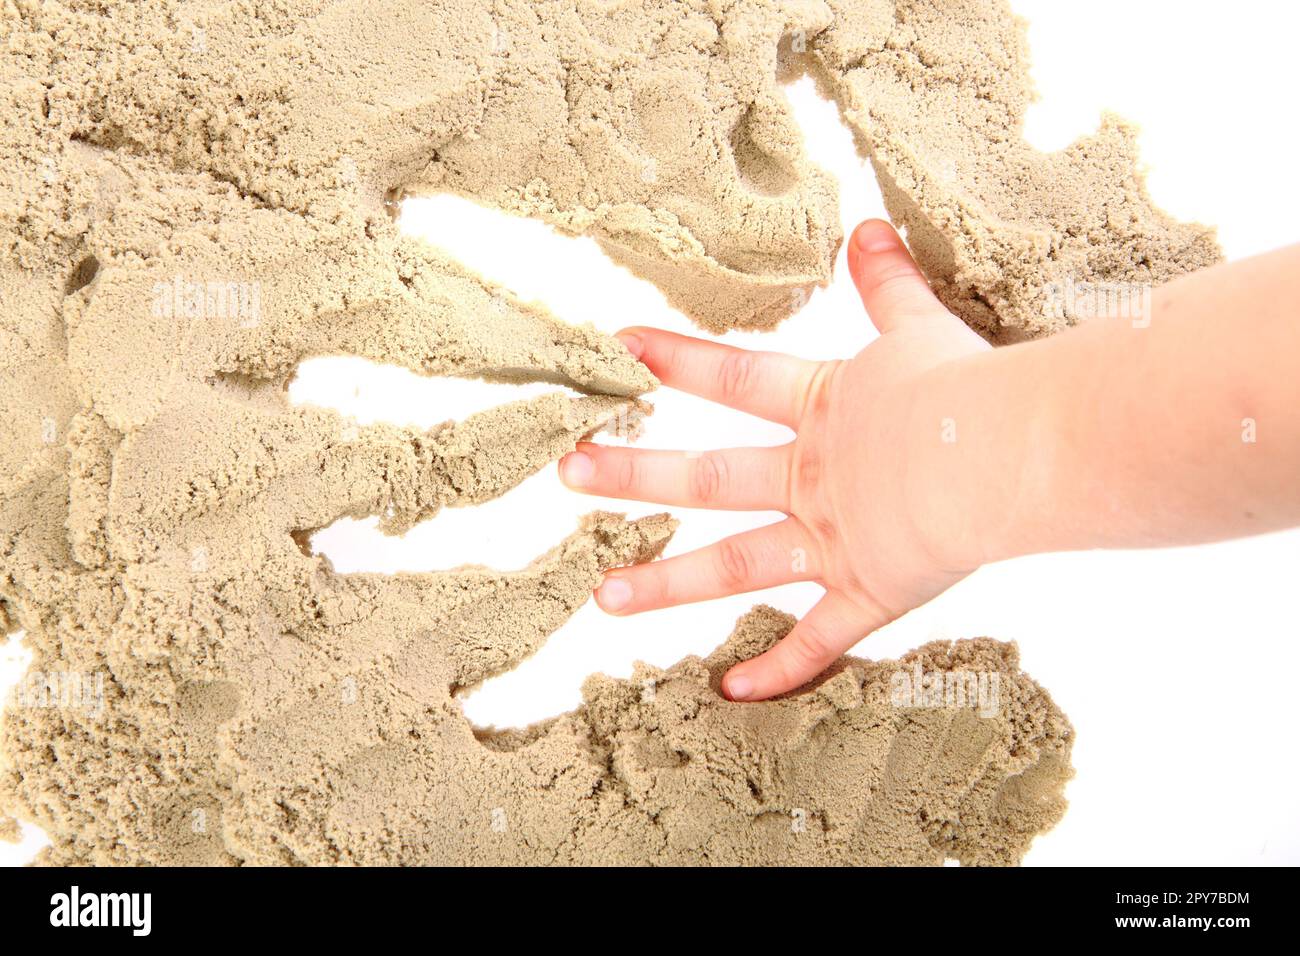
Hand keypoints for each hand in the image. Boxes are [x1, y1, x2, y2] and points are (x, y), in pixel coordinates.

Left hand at [559, 220, 993, 699]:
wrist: (1004, 457)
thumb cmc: (969, 391)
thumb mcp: (922, 328)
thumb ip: (889, 284)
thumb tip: (869, 225)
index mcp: (822, 412)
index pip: (733, 377)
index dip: (675, 359)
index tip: (616, 347)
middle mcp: (811, 479)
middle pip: (707, 478)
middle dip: (634, 476)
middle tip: (567, 475)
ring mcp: (833, 541)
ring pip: (735, 566)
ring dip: (668, 581)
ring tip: (604, 597)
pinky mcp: (868, 594)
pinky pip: (815, 642)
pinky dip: (777, 670)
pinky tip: (729, 691)